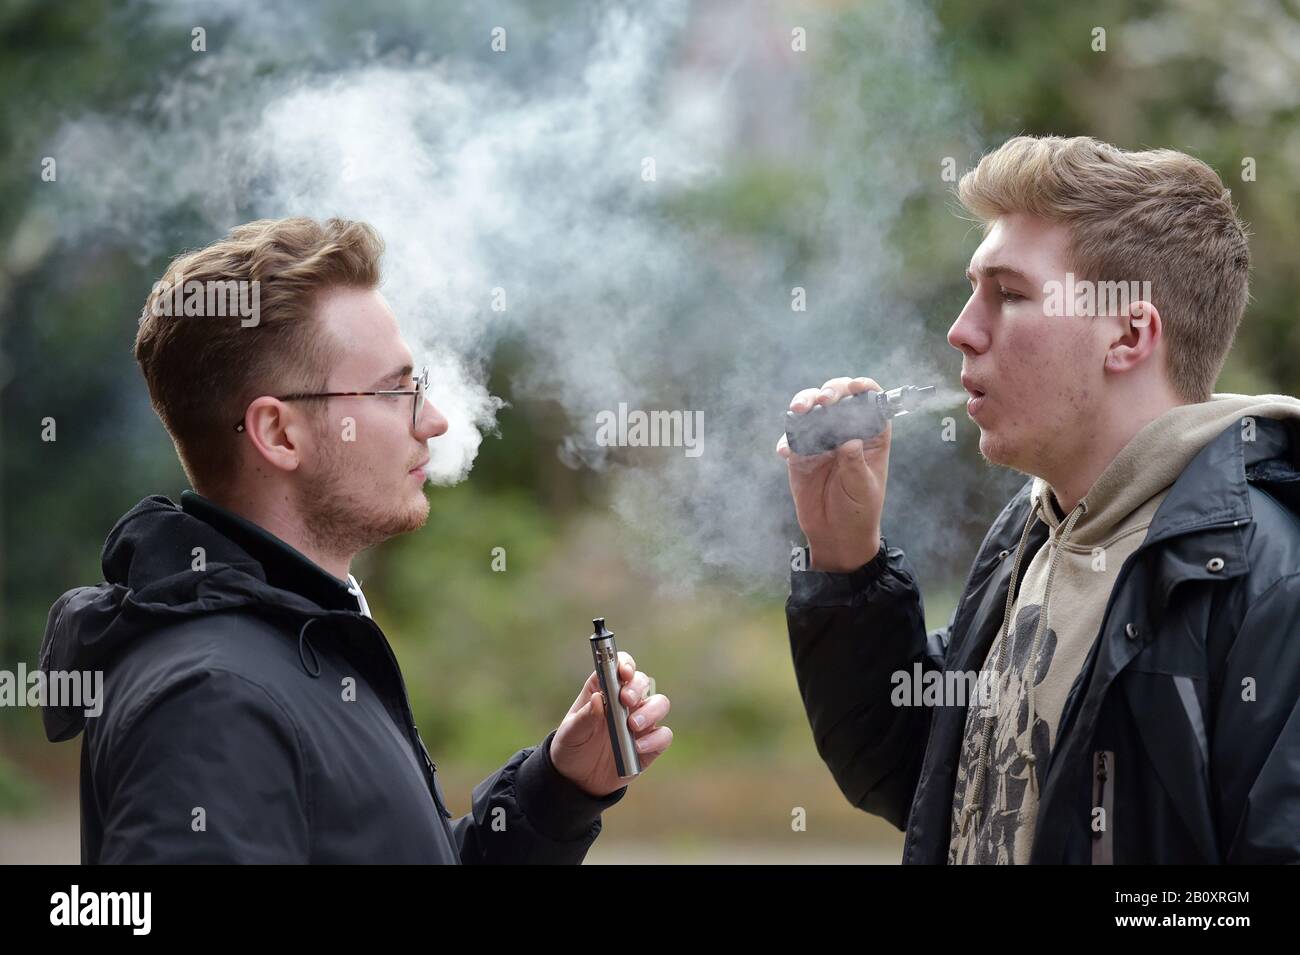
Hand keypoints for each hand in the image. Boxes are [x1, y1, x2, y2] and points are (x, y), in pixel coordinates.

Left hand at [550, 651, 671, 797]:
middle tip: (626, 701)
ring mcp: (641, 722)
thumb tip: (598, 698)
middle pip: (642, 681)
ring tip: (632, 725)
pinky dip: (655, 739)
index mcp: (604, 690)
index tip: (623, 673)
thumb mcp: (570, 732)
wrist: (577, 779)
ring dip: (650, 711)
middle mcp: (626, 702)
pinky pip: (664, 735)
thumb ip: (584, 717)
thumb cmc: (572, 746)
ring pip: (660, 704)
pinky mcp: (650, 744)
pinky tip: (638, 747)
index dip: (625, 664)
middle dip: (637, 687)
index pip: (620, 667)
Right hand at [777, 376, 889, 571]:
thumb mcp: (862, 487)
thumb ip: (854, 463)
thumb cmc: (859, 511)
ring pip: (811, 411)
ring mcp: (821, 440)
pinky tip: (786, 451)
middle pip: (837, 398)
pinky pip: (791, 438)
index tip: (854, 387)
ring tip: (798, 411)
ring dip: (803, 404)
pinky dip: (787, 440)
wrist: (836, 535)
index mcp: (871, 435)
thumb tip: (848, 440)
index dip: (863, 388)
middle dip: (828, 392)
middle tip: (822, 401)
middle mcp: (845, 431)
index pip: (870, 402)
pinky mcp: (800, 454)